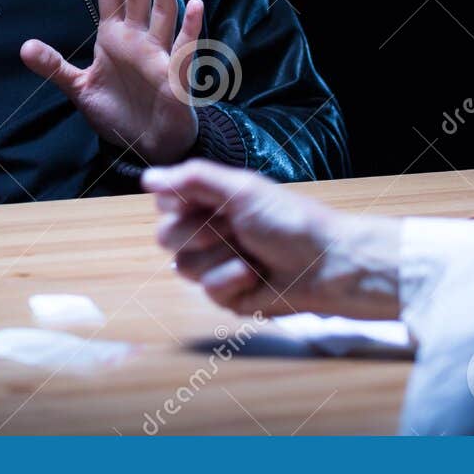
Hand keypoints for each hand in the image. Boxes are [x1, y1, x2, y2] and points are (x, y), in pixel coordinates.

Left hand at [21, 0, 204, 164]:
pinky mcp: (175, 75)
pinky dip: (191, 28)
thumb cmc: (119, 112)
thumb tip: (24, 46)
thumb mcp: (79, 88)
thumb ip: (55, 66)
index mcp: (115, 36)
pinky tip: (195, 5)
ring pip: (163, 10)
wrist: (146, 146)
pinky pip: (184, 48)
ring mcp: (159, 53)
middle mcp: (139, 38)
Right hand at [142, 160, 401, 318]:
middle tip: (233, 228)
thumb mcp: (242, 189)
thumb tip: (147, 176)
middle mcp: (210, 232)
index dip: (179, 206)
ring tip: (251, 252)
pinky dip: (233, 281)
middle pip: (166, 237)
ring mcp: (217, 266)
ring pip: (184, 268)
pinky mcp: (227, 296)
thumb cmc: (289, 220)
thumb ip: (193, 179)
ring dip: (221, 258)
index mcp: (212, 202)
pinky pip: (207, 292)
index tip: (206, 203)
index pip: (165, 203)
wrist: (326, 264)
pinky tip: (256, 276)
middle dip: (201, 233)